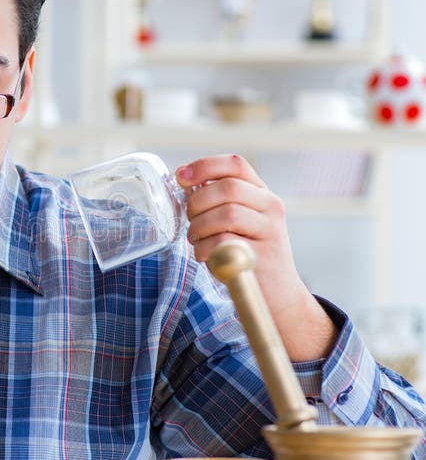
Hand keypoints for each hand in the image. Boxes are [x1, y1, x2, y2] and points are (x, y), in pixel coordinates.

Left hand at [176, 154, 336, 360]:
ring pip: (226, 214)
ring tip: (197, 240)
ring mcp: (270, 231)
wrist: (278, 295)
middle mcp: (271, 207)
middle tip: (191, 220)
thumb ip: (217, 201)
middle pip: (227, 188)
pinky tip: (205, 257)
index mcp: (261, 193)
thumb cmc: (248, 255)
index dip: (204, 166)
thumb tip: (184, 179)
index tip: (180, 176)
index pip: (235, 164)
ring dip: (200, 227)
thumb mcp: (237, 223)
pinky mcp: (263, 257)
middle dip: (198, 202)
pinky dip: (204, 249)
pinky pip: (224, 243)